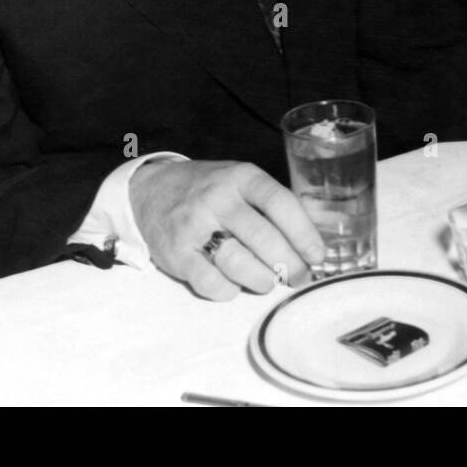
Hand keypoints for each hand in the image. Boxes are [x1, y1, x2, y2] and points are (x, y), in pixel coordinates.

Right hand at [129, 160, 324, 300]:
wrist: (150, 191)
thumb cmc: (209, 191)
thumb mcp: (240, 181)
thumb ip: (270, 206)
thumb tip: (308, 246)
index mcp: (241, 177)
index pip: (281, 203)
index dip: (304, 233)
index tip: (317, 256)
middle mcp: (217, 198)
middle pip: (264, 238)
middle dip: (290, 265)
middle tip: (300, 277)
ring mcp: (194, 225)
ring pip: (239, 264)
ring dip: (263, 280)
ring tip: (269, 282)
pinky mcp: (176, 253)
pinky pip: (211, 283)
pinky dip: (230, 290)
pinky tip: (234, 284)